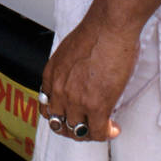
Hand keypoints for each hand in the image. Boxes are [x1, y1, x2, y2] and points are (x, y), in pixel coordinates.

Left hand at [40, 12, 139, 142]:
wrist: (108, 27)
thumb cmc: (95, 32)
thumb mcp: (68, 52)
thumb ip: (67, 70)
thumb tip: (78, 80)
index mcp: (50, 75)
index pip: (47, 108)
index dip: (60, 116)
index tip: (71, 116)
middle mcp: (59, 90)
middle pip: (59, 124)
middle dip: (73, 128)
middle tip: (87, 126)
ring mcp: (76, 100)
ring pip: (78, 132)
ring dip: (90, 133)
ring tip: (103, 127)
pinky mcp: (96, 106)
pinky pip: (97, 132)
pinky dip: (106, 133)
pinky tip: (113, 128)